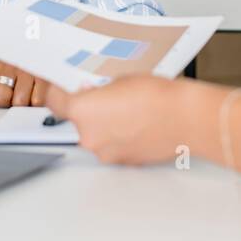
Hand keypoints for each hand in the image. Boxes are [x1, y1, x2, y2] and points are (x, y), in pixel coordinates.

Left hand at [0, 59, 50, 109]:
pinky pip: (36, 101)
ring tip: (29, 90)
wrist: (48, 42)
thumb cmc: (25, 63)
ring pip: (19, 102)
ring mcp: (26, 70)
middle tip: (15, 93)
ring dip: (24, 103)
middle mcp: (9, 66)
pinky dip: (37, 101)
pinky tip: (40, 90)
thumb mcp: (5, 73)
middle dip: (7, 102)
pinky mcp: (44, 75)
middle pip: (0, 99)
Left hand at [46, 75, 186, 164]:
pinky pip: (113, 146)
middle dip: (88, 109)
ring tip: (129, 109)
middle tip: (106, 96)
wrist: (186, 119)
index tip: (60, 87)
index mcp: (83, 111)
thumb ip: (99, 90)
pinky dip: (120, 136)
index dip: (57, 91)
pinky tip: (137, 123)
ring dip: (105, 124)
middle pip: (76, 121)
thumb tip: (93, 94)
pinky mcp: (123, 161)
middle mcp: (89, 137)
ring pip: (95, 135)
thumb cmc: (158, 97)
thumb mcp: (120, 79)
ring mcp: (106, 153)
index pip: (54, 102)